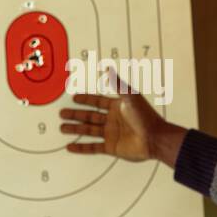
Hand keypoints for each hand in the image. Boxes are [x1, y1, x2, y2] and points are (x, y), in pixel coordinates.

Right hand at [59, 88, 185, 165]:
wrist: (155, 138)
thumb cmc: (146, 117)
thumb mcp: (130, 97)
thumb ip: (117, 84)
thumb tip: (108, 68)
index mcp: (118, 107)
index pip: (98, 101)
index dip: (86, 99)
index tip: (74, 97)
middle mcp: (113, 120)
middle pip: (90, 116)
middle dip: (76, 114)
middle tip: (62, 113)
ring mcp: (111, 134)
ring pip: (89, 130)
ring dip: (75, 129)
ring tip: (62, 128)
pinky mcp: (111, 147)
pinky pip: (93, 147)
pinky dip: (81, 147)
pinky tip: (70, 146)